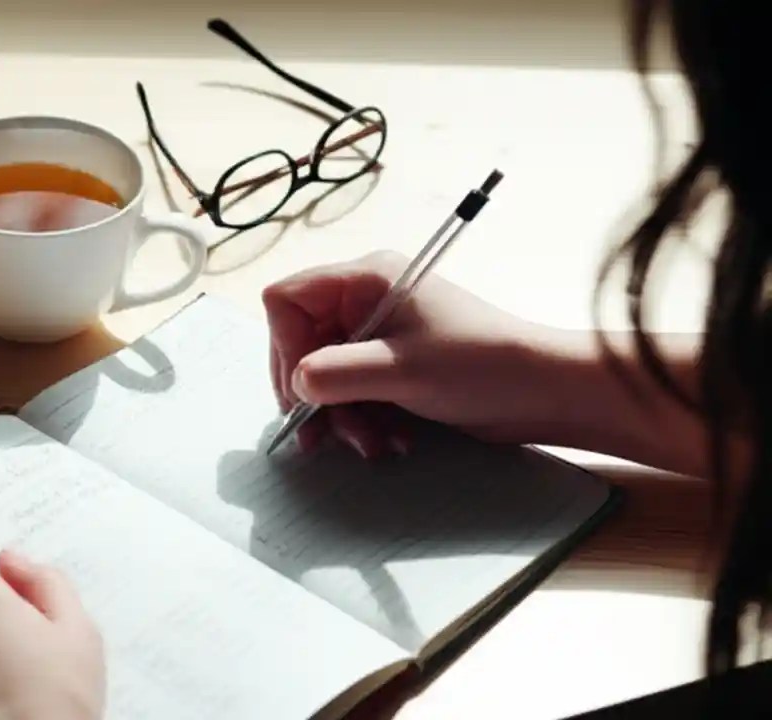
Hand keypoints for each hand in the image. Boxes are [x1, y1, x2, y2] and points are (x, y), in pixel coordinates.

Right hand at [263, 250, 573, 456]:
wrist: (544, 392)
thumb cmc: (481, 365)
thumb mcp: (402, 370)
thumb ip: (337, 374)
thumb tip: (295, 385)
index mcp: (365, 279)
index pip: (288, 300)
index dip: (284, 345)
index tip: (302, 389)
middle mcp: (366, 300)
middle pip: (301, 344)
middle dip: (313, 394)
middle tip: (321, 436)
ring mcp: (379, 335)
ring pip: (324, 376)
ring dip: (341, 416)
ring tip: (370, 444)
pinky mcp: (392, 366)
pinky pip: (352, 393)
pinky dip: (362, 421)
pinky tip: (389, 441)